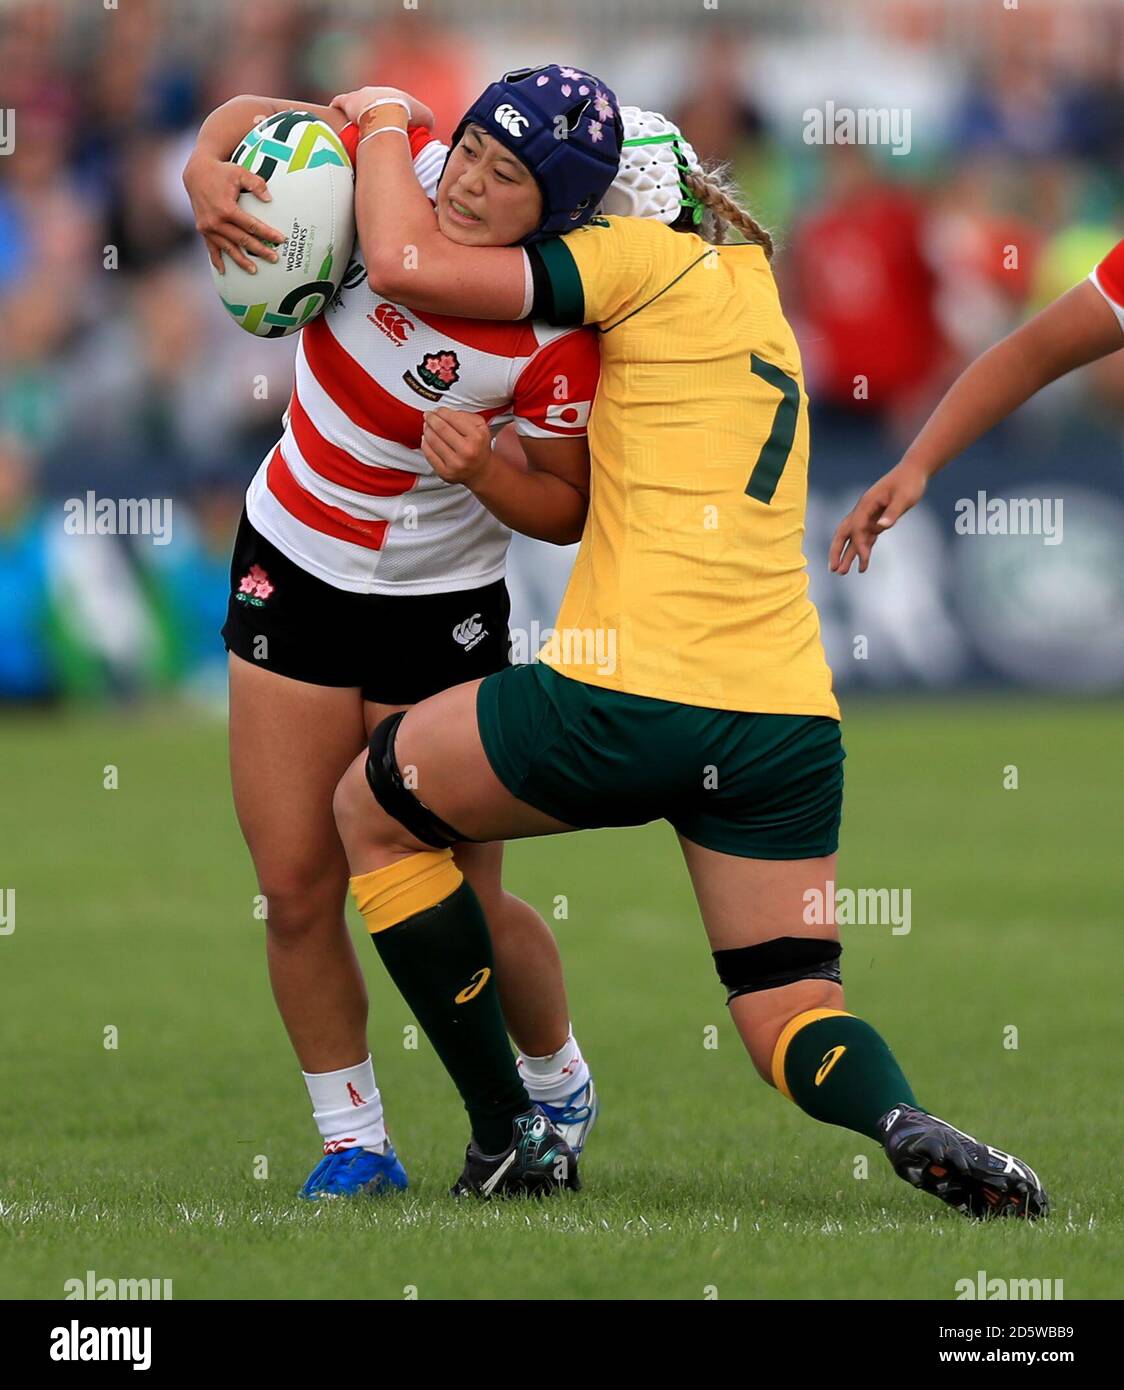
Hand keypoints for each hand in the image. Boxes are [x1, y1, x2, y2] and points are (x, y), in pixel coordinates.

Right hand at [182, 149, 286, 275]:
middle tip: (274, 259)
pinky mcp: (203, 229)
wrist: (196, 172)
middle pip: (242, 240)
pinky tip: (224, 271)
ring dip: (241, 260)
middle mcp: (216, 221)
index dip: (267, 233)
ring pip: (228, 248)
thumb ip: (256, 184)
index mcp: (226, 208)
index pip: (251, 226)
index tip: (281, 240)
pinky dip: (217, 259)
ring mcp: (207, 227)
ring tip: (254, 271)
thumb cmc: (222, 171)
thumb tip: (269, 199)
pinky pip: (211, 248)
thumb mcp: (240, 173)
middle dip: (259, 250)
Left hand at [329, 86, 434, 129]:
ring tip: (352, 119)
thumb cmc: (406, 115)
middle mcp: (373, 90)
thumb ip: (427, 120)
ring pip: (354, 100)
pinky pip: (338, 102)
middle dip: (370, 108)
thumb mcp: (425, 117)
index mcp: (391, 93)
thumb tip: (430, 126)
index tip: (389, 119)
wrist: (387, 113)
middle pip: (370, 99)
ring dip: (353, 108)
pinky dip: (337, 106)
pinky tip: (334, 111)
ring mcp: (359, 95)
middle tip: (370, 121)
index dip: (389, 110)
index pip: (389, 100)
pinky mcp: (346, 102)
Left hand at [420, 409, 494, 488]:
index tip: (437, 410)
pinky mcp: (445, 473)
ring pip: (432, 440)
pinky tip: (426, 439)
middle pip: (441, 428)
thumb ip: (465, 415)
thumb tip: (443, 412)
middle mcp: (467, 451)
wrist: (481, 472)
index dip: (441, 411)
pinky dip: (425, 444)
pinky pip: (429, 454)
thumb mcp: (481, 427)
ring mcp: (455, 463)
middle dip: (431, 419)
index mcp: (476, 437)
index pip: (452, 418)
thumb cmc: (478, 447)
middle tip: (428, 415)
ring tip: (427, 426)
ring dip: (427, 430)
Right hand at [829, 458, 928, 574]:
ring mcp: (869, 516)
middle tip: (833, 569)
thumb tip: (882, 526)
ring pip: (853, 538)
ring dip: (847, 555)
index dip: (859, 545)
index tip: (864, 560)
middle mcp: (863, 510)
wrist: (913, 472)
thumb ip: (893, 512)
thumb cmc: (910, 483)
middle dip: (837, 551)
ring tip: (842, 573)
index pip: (857, 528)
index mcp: (866, 504)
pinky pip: (866, 538)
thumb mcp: (904, 497)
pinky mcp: (877, 520)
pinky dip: (863, 551)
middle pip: (844, 533)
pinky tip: (862, 565)